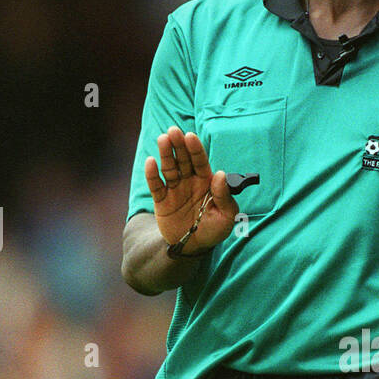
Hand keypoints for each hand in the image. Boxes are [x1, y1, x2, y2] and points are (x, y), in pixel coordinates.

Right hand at [144, 126, 238, 254]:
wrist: (193, 247)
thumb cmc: (214, 230)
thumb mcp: (226, 216)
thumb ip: (224, 196)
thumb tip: (220, 174)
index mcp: (206, 182)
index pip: (200, 161)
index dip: (195, 149)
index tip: (190, 136)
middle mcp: (190, 181)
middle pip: (183, 160)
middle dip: (179, 145)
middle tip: (173, 131)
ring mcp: (175, 189)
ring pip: (169, 168)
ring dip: (165, 154)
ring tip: (163, 139)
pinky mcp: (161, 199)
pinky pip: (156, 185)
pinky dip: (152, 174)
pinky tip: (151, 162)